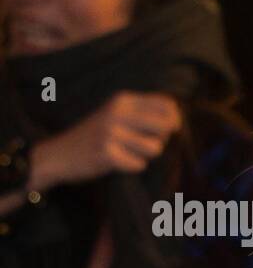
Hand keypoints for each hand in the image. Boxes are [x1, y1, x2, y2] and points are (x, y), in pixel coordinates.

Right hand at [30, 91, 181, 190]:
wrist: (59, 154)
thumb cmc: (97, 136)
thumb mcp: (117, 115)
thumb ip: (144, 114)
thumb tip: (178, 122)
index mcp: (123, 100)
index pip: (167, 105)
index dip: (174, 120)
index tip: (166, 130)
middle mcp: (117, 112)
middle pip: (166, 126)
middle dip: (162, 139)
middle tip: (143, 144)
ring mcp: (111, 132)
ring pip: (155, 147)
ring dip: (146, 155)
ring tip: (127, 152)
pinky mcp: (107, 153)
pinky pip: (139, 165)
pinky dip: (132, 167)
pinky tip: (117, 162)